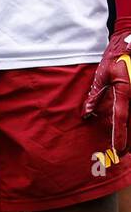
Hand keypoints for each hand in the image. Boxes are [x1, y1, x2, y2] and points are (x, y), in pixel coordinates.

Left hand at [83, 19, 130, 153]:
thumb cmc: (116, 57)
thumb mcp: (102, 74)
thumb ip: (95, 95)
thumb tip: (86, 113)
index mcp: (125, 92)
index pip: (121, 118)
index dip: (119, 135)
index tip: (118, 149)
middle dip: (130, 141)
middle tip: (123, 154)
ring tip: (129, 147)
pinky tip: (130, 130)